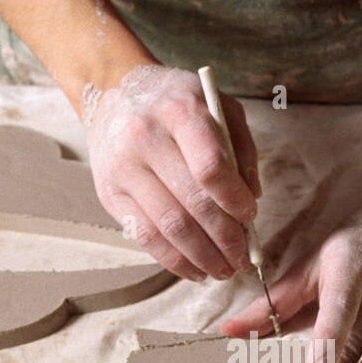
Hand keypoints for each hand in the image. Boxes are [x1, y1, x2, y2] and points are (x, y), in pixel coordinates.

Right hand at [86, 64, 261, 280]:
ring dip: (202, 257)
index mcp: (179, 111)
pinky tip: (195, 269)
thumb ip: (240, 147)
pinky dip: (174, 260)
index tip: (250, 217)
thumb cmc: (175, 102)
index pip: (210, 166)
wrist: (115, 92)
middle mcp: (145, 138)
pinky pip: (144, 236)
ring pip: (169, 227)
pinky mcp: (109, 193)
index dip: (234, 199)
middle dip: (225, 239)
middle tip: (243, 258)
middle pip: (192, 203)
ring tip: (224, 270)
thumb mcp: (217, 105)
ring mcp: (123, 168)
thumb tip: (252, 197)